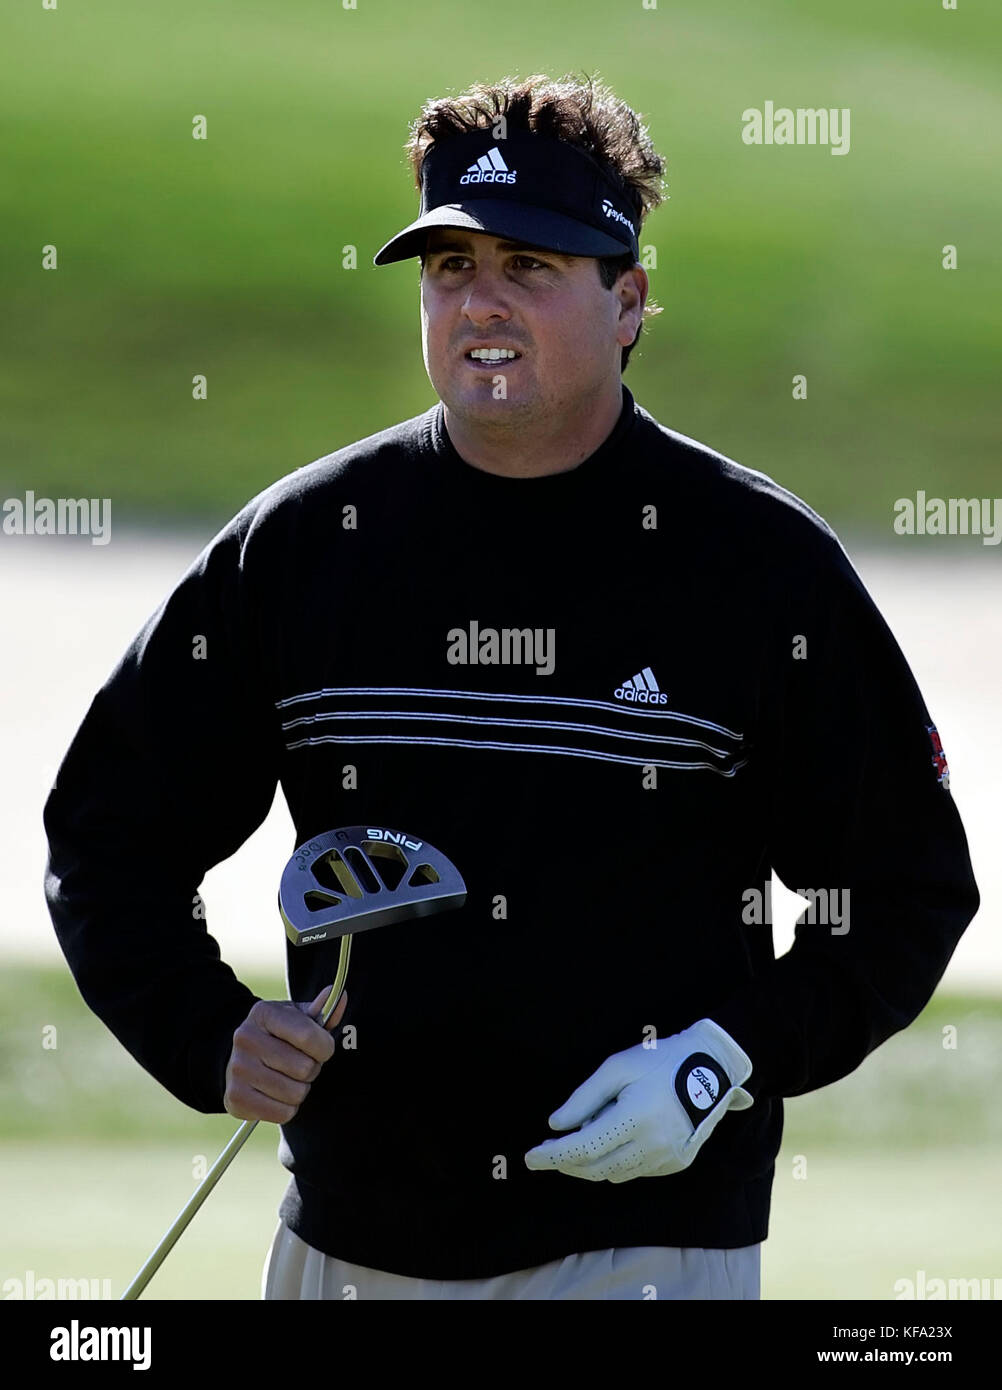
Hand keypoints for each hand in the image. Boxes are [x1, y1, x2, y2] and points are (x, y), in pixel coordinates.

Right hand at [224, 986, 347, 1122]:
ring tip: (288, 1078)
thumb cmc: (277, 1036)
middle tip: (301, 1064)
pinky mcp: (235, 1098)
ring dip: (300, 1089)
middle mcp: (246, 1039)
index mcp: (264, 1013)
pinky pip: (283, 1113)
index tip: (323, 1048)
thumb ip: (322, 1012)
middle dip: (312, 1069)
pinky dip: (287, 1108)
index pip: (308, 1035)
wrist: (237, 1058)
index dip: (325, 1047)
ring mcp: (238, 1069)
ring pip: (296, 1093)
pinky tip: (277, 1094)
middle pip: (305, 1068)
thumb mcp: (297, 1018)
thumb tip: (340, 997)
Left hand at [524, 1018, 752, 1182]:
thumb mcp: (616, 1068)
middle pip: (596, 1168)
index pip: (584, 1147)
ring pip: (615, 1174)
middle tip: (547, 1150)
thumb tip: (556, 1126)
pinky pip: (635, 1171)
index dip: (553, 1155)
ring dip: (590, 1162)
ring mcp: (667, 1159)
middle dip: (566, 1162)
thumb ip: (584, 1099)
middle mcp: (653, 1146)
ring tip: (584, 1135)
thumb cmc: (659, 1060)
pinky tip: (612, 1139)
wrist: (711, 1068)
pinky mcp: (676, 1164)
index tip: (530, 1156)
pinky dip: (616, 1161)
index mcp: (636, 1119)